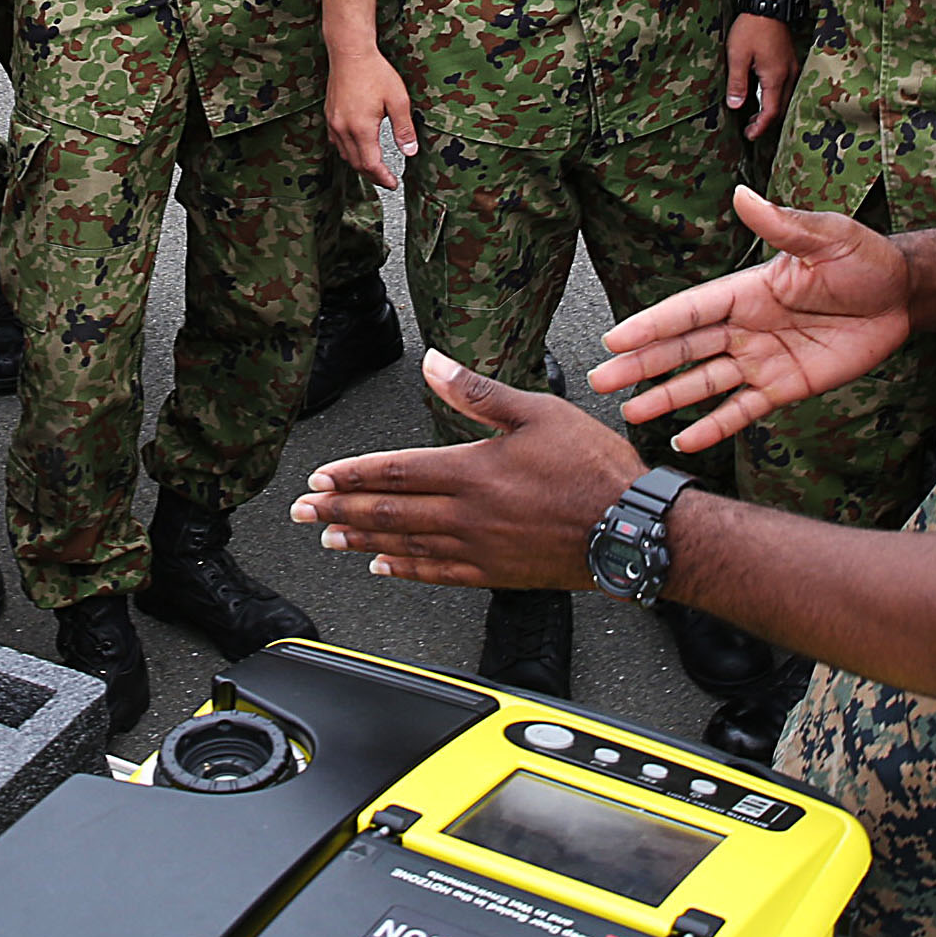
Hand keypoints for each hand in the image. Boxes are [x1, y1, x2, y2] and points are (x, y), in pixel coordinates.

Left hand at [288, 351, 642, 588]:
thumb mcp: (537, 410)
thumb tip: (434, 362)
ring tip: (329, 538)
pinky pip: (437, 574)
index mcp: (472, 469)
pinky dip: (404, 570)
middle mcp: (467, 513)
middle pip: (388, 512)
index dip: (353, 476)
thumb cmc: (593, 467)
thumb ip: (477, 392)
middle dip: (340, 511)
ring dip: (361, 541)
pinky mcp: (495, 572)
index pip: (395, 472)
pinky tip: (383, 568)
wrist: (631, 529)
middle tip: (304, 512)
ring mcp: (478, 548)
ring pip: (405, 545)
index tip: (320, 478)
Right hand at [326, 44, 416, 187]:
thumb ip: (404, 128)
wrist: (350, 52)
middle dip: (372, 175)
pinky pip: (336, 142)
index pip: (371, 164)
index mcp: (361, 128)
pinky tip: (356, 147)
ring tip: (374, 167)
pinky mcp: (330, 115)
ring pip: (345, 154)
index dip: (382, 177)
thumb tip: (410, 151)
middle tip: (386, 180)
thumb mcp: (398, 100)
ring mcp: (334, 122)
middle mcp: (343, 128)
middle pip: (356, 164)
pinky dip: (348, 151)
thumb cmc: (373, 71)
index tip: (393, 183)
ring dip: (360, 164)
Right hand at [585, 188, 912, 449]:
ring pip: (704, 382)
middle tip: (601, 381)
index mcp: (745, 290)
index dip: (651, 326)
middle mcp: (744, 327)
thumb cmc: (864, 259)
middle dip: (641, 365)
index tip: (614, 339)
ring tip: (631, 413)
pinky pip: (743, 411)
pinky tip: (685, 439)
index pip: (688, 311)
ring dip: (667, 397)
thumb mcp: (826, 238)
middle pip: (683, 349)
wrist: (903, 296)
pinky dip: (714, 426)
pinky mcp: (786, 387)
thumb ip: (783, 225)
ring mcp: (762, 359)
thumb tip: (743, 197)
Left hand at [725, 14, 797, 141]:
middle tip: (750, 129)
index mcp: (776, 78)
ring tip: (754, 116)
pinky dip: (775, 97)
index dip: (760, 127)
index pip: (770, 112)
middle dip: (766, 122)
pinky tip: (763, 95)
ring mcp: (791, 67)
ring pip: (785, 98)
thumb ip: (737, 83)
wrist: (769, 3)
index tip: (749, 135)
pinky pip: (786, 87)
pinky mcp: (790, 60)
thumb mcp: (738, 56)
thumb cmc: (752, 27)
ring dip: (771, 110)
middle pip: (781, 108)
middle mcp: (788, 75)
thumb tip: (736, 106)